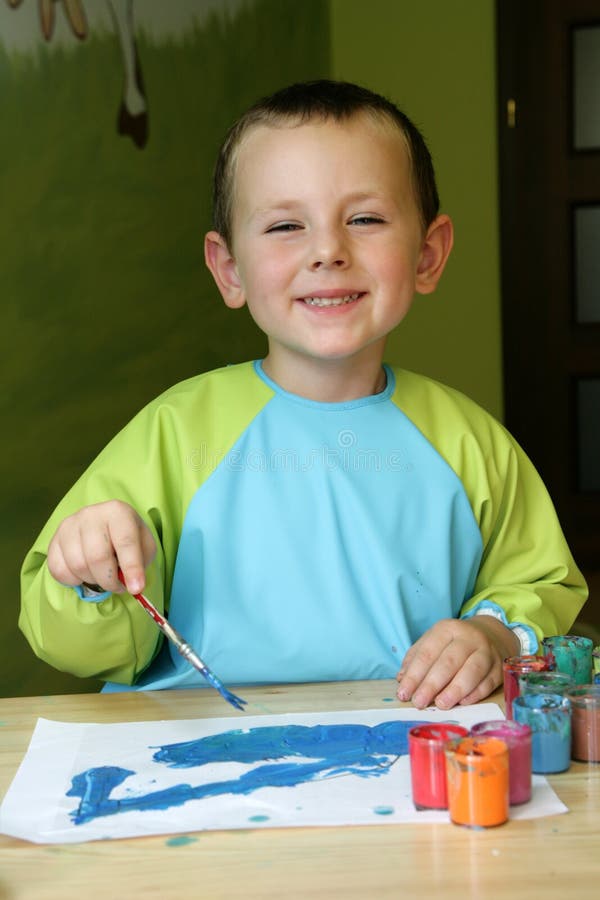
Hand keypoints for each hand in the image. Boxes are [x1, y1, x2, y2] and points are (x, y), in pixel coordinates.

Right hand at [47, 500, 155, 595]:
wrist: (104, 528)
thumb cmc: (126, 539)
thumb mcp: (144, 546)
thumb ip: (141, 564)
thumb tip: (133, 586)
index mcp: (117, 511)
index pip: (125, 542)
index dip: (131, 568)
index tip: (136, 588)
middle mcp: (90, 514)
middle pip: (97, 557)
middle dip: (109, 580)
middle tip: (117, 586)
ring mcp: (69, 525)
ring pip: (77, 565)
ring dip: (92, 580)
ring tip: (102, 576)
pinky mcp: (54, 540)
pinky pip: (58, 570)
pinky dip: (73, 580)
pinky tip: (84, 573)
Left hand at [396, 617, 519, 708]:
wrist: (492, 636)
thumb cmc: (454, 644)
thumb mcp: (433, 642)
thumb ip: (416, 659)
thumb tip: (402, 680)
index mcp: (447, 629)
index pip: (427, 653)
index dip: (414, 675)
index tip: (403, 693)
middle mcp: (468, 638)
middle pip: (448, 662)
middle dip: (431, 685)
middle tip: (419, 703)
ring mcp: (487, 652)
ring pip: (472, 671)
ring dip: (454, 690)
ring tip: (440, 705)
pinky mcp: (499, 668)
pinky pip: (487, 683)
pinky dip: (475, 694)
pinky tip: (462, 703)